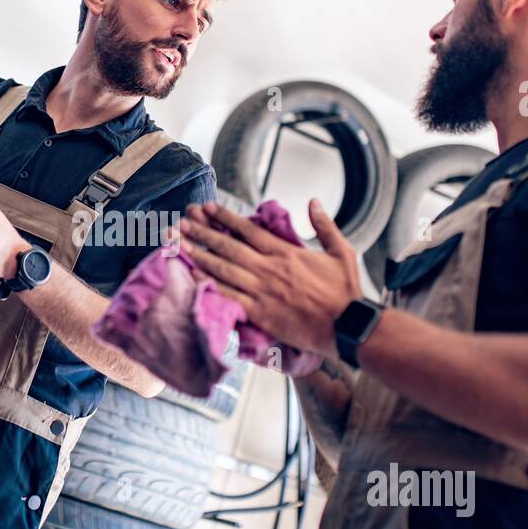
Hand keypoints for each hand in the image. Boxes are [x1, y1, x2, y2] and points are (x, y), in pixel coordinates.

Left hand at [175, 198, 361, 356]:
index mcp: (286, 252)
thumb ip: (324, 225)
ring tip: (179, 244)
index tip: (208, 208)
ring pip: (224, 269)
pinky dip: (210, 285)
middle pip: (229, 247)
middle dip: (203, 233)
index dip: (225, 218)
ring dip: (199, 255)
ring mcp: (263, 291)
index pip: (249, 231)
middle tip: (182, 223)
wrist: (348, 326)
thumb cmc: (346, 291)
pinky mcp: (260, 313)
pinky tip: (193, 276)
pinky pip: (229, 296)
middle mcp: (270, 269)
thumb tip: (313, 201)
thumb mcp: (342, 251)